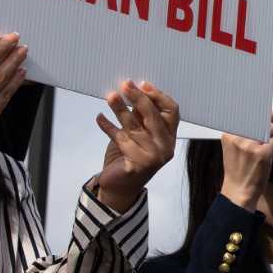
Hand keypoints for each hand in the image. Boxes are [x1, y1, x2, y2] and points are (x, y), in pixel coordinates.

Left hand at [92, 80, 179, 212]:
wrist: (122, 187)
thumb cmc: (131, 156)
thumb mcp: (139, 133)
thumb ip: (140, 117)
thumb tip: (133, 90)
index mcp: (170, 136)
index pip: (172, 111)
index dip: (158, 96)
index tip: (142, 84)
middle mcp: (165, 146)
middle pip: (153, 116)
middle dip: (138, 98)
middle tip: (124, 84)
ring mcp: (153, 157)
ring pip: (134, 127)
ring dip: (120, 109)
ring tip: (110, 96)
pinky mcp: (137, 165)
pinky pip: (120, 140)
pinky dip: (108, 127)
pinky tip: (99, 118)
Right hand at [221, 112, 272, 209]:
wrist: (238, 192)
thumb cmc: (237, 172)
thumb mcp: (234, 150)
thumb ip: (242, 137)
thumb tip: (261, 123)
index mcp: (229, 135)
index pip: (247, 116)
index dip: (261, 113)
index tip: (269, 115)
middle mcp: (238, 138)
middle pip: (260, 119)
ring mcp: (250, 146)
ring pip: (270, 128)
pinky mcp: (262, 154)